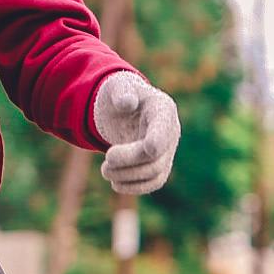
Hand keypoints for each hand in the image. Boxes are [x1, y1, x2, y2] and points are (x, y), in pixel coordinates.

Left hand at [93, 71, 179, 196]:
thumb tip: (126, 103)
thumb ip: (121, 92)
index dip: (155, 143)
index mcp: (163, 109)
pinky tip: (115, 183)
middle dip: (127, 163)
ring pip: (155, 174)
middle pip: (155, 158)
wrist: (126, 106)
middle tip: (104, 164)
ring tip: (105, 171)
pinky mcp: (160, 164)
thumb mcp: (116, 86)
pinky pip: (154, 182)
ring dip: (127, 178)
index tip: (134, 150)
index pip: (163, 131)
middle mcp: (170, 132)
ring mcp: (168, 150)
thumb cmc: (120, 93)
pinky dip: (134, 187)